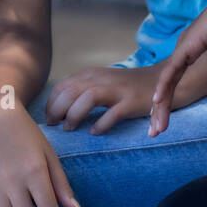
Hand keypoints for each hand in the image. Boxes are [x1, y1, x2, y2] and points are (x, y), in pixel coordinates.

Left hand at [44, 65, 158, 134]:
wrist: (156, 81)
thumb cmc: (122, 87)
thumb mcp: (98, 82)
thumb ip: (79, 91)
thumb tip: (56, 110)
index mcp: (90, 74)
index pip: (62, 86)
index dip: (51, 104)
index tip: (49, 120)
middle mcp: (101, 79)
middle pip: (71, 91)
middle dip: (58, 110)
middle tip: (55, 126)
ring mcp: (117, 90)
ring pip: (89, 98)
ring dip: (75, 115)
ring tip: (70, 129)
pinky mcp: (131, 102)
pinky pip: (113, 113)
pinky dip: (101, 124)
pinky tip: (94, 133)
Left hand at [148, 0, 206, 137]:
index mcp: (192, 51)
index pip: (175, 82)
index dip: (168, 102)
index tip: (163, 123)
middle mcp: (184, 50)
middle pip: (166, 85)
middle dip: (160, 110)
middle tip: (155, 133)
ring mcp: (184, 46)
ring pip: (166, 80)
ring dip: (160, 104)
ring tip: (155, 126)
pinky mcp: (189, 43)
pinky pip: (173, 69)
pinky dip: (164, 85)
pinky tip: (157, 100)